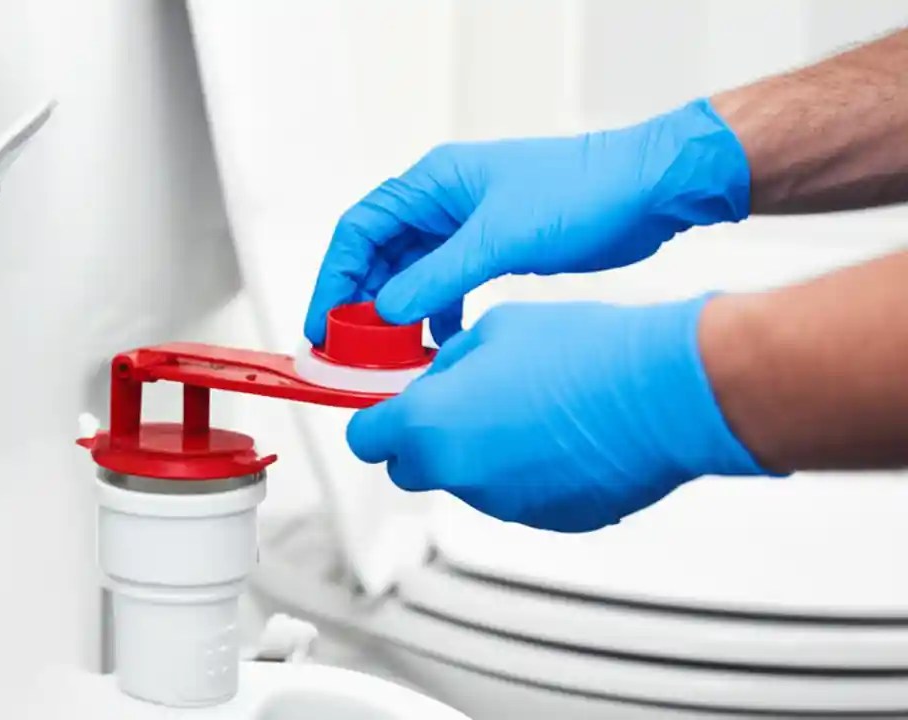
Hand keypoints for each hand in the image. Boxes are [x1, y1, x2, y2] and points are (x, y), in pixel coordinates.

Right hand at [304, 99, 749, 345]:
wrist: (646, 190)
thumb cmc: (583, 190)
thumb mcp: (499, 239)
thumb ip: (438, 277)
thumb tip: (391, 310)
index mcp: (433, 184)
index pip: (361, 231)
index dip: (335, 278)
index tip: (324, 323)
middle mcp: (442, 203)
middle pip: (379, 256)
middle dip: (362, 303)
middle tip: (352, 350)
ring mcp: (466, 227)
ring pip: (411, 276)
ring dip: (399, 315)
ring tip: (391, 357)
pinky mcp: (491, 250)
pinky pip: (444, 286)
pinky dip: (435, 316)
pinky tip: (438, 345)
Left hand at [345, 298, 765, 531]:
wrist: (661, 393)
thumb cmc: (586, 354)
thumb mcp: (495, 330)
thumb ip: (448, 364)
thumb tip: (438, 376)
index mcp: (430, 424)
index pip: (365, 439)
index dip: (375, 420)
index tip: (386, 409)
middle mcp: (458, 473)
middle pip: (409, 468)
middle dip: (421, 440)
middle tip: (456, 404)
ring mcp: (501, 503)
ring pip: (466, 479)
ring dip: (477, 453)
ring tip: (526, 409)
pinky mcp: (545, 519)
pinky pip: (514, 495)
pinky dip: (523, 472)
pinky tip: (558, 436)